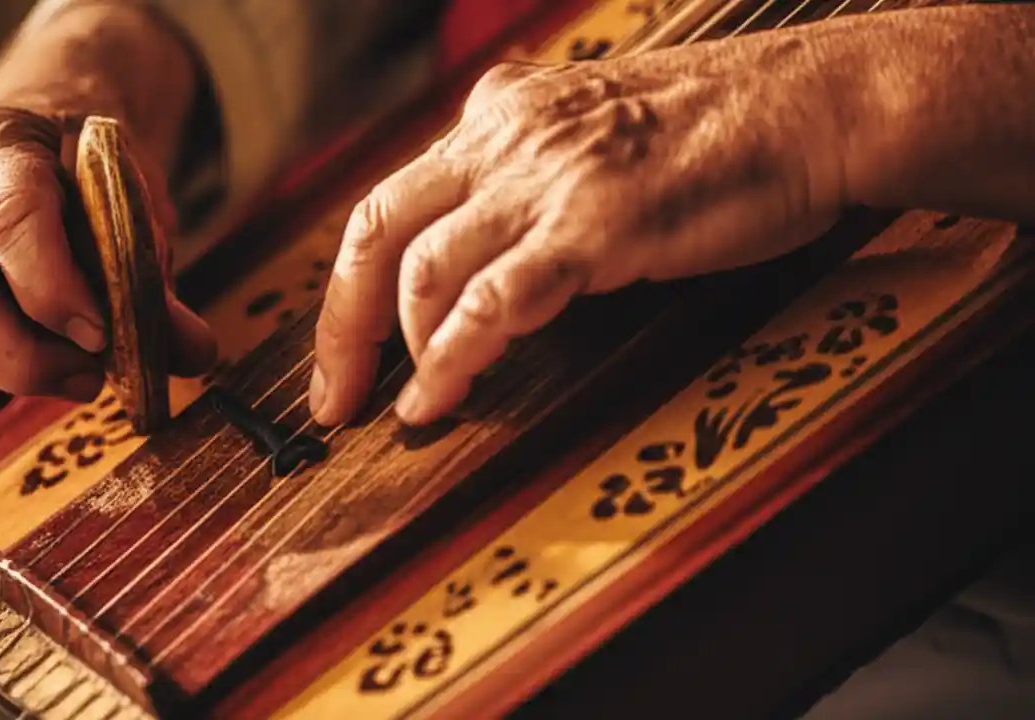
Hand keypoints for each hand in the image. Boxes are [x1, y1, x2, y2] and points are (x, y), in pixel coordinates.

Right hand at [0, 108, 214, 426]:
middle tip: (87, 375)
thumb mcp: (126, 209)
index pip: (12, 221)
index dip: (57, 290)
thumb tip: (195, 354)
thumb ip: (154, 281)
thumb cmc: (76, 184)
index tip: (100, 335)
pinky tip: (0, 385)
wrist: (16, 151)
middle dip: (24, 360)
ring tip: (49, 373)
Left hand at [311, 32, 855, 426]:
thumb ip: (528, 167)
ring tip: (409, 409)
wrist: (812, 107)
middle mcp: (504, 140)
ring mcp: (547, 180)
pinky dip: (454, 360)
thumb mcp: (592, 126)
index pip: (387, 203)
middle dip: (342, 327)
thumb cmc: (716, 130)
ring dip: (403, 353)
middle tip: (334, 397)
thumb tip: (485, 240)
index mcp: (497, 116)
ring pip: (424, 270)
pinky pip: (495, 302)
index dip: (349, 286)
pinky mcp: (596, 224)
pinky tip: (442, 401)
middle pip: (377, 231)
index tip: (340, 350)